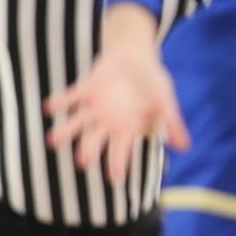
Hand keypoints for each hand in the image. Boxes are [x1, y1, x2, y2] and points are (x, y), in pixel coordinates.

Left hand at [47, 6, 188, 183]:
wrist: (135, 56)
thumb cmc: (152, 82)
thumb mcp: (165, 101)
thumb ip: (172, 122)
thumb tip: (185, 147)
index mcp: (125, 130)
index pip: (120, 152)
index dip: (117, 165)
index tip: (115, 180)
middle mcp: (106, 123)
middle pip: (93, 141)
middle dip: (87, 151)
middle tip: (83, 162)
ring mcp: (93, 108)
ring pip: (75, 124)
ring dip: (64, 131)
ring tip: (53, 140)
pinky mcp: (84, 90)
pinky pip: (69, 97)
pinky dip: (60, 101)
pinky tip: (50, 107)